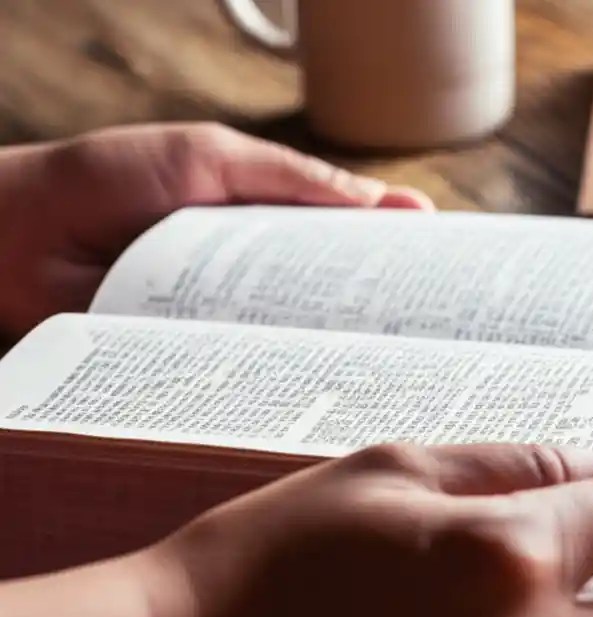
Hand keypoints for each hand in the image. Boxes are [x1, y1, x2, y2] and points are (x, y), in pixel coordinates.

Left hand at [0, 122, 431, 341]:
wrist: (13, 235)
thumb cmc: (107, 178)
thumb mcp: (212, 159)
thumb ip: (295, 181)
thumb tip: (388, 208)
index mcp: (264, 217)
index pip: (347, 238)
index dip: (397, 253)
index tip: (453, 269)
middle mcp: (252, 270)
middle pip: (333, 293)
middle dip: (385, 309)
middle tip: (444, 331)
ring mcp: (227, 315)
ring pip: (300, 336)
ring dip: (344, 348)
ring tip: (404, 364)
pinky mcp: (198, 355)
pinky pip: (252, 367)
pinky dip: (286, 375)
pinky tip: (329, 385)